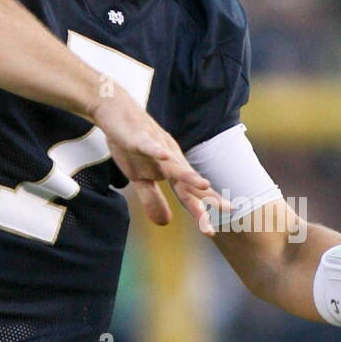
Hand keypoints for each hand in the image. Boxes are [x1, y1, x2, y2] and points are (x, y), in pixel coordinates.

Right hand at [91, 88, 228, 235]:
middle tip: (226, 210)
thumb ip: (152, 198)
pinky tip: (163, 155)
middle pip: (188, 181)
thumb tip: (165, 223)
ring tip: (205, 185)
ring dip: (189, 175)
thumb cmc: (130, 143)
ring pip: (174, 163)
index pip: (187, 194)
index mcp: (170, 169)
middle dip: (206, 196)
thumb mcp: (138, 177)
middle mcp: (170, 158)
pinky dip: (156, 150)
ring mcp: (157, 146)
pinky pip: (149, 145)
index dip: (199, 211)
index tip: (210, 231)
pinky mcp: (139, 136)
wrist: (114, 110)